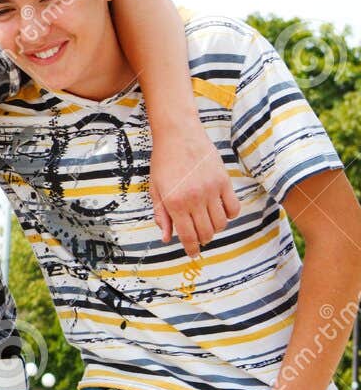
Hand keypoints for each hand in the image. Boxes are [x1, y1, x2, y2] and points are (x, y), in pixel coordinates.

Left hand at [150, 121, 239, 255]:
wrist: (179, 135)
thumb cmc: (164, 161)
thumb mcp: (155, 189)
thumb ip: (161, 214)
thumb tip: (166, 238)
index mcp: (175, 203)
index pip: (187, 235)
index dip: (191, 248)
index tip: (192, 254)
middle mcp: (195, 199)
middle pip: (206, 232)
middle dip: (202, 240)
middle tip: (198, 238)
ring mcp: (212, 190)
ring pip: (221, 223)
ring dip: (215, 229)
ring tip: (207, 224)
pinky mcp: (225, 181)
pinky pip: (233, 208)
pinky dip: (230, 215)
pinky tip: (220, 213)